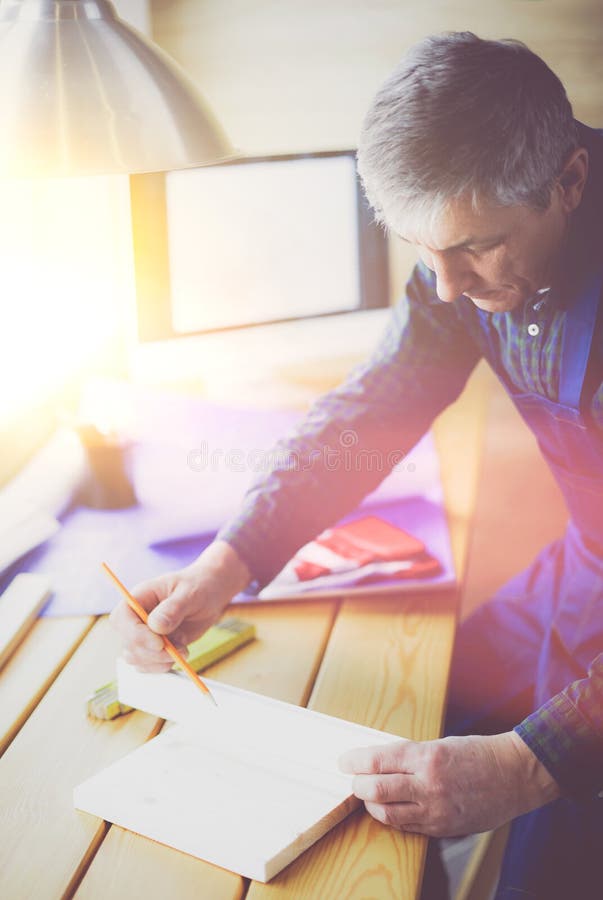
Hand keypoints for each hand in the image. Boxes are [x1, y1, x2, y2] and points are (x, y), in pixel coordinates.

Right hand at [109, 540, 250, 672]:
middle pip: (128, 643)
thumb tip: (155, 626)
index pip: (121, 619)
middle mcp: (136, 617)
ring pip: (135, 657)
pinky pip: (147, 664)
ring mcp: (143, 634)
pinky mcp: (153, 647)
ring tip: (183, 649)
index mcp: (139, 597)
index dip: (136, 634)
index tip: (159, 643)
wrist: (210, 595)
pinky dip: (162, 666)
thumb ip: (173, 609)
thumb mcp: (190, 593)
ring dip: (158, 661)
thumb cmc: (199, 586)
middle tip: (179, 650)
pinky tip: (179, 655)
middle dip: (152, 653)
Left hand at [338, 731, 560, 836]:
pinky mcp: (443, 827)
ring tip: (369, 796)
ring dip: (372, 805)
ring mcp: (436, 809)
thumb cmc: (476, 753)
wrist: (514, 775)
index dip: (354, 762)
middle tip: (353, 780)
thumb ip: (411, 757)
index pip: (378, 760)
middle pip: (376, 790)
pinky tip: (390, 809)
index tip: (343, 762)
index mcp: (427, 756)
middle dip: (358, 786)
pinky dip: (393, 817)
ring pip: (388, 814)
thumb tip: (378, 764)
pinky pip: (407, 826)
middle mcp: (429, 784)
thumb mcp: (440, 745)